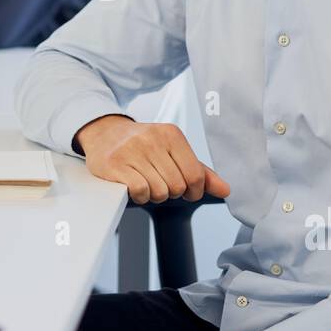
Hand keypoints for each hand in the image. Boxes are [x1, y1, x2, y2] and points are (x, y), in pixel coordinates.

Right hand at [73, 115, 229, 204]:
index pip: (195, 175)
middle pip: (177, 186)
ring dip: (154, 194)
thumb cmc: (143, 146)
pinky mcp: (115, 164)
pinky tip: (134, 186)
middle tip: (160, 182)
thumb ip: (200, 172)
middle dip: (171, 192)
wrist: (104, 134)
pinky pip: (140, 192)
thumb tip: (225, 190)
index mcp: (172, 134)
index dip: (193, 191)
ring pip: (159, 192)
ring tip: (146, 182)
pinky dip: (140, 196)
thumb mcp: (173, 151)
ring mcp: (132, 151)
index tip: (185, 190)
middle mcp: (153, 139)